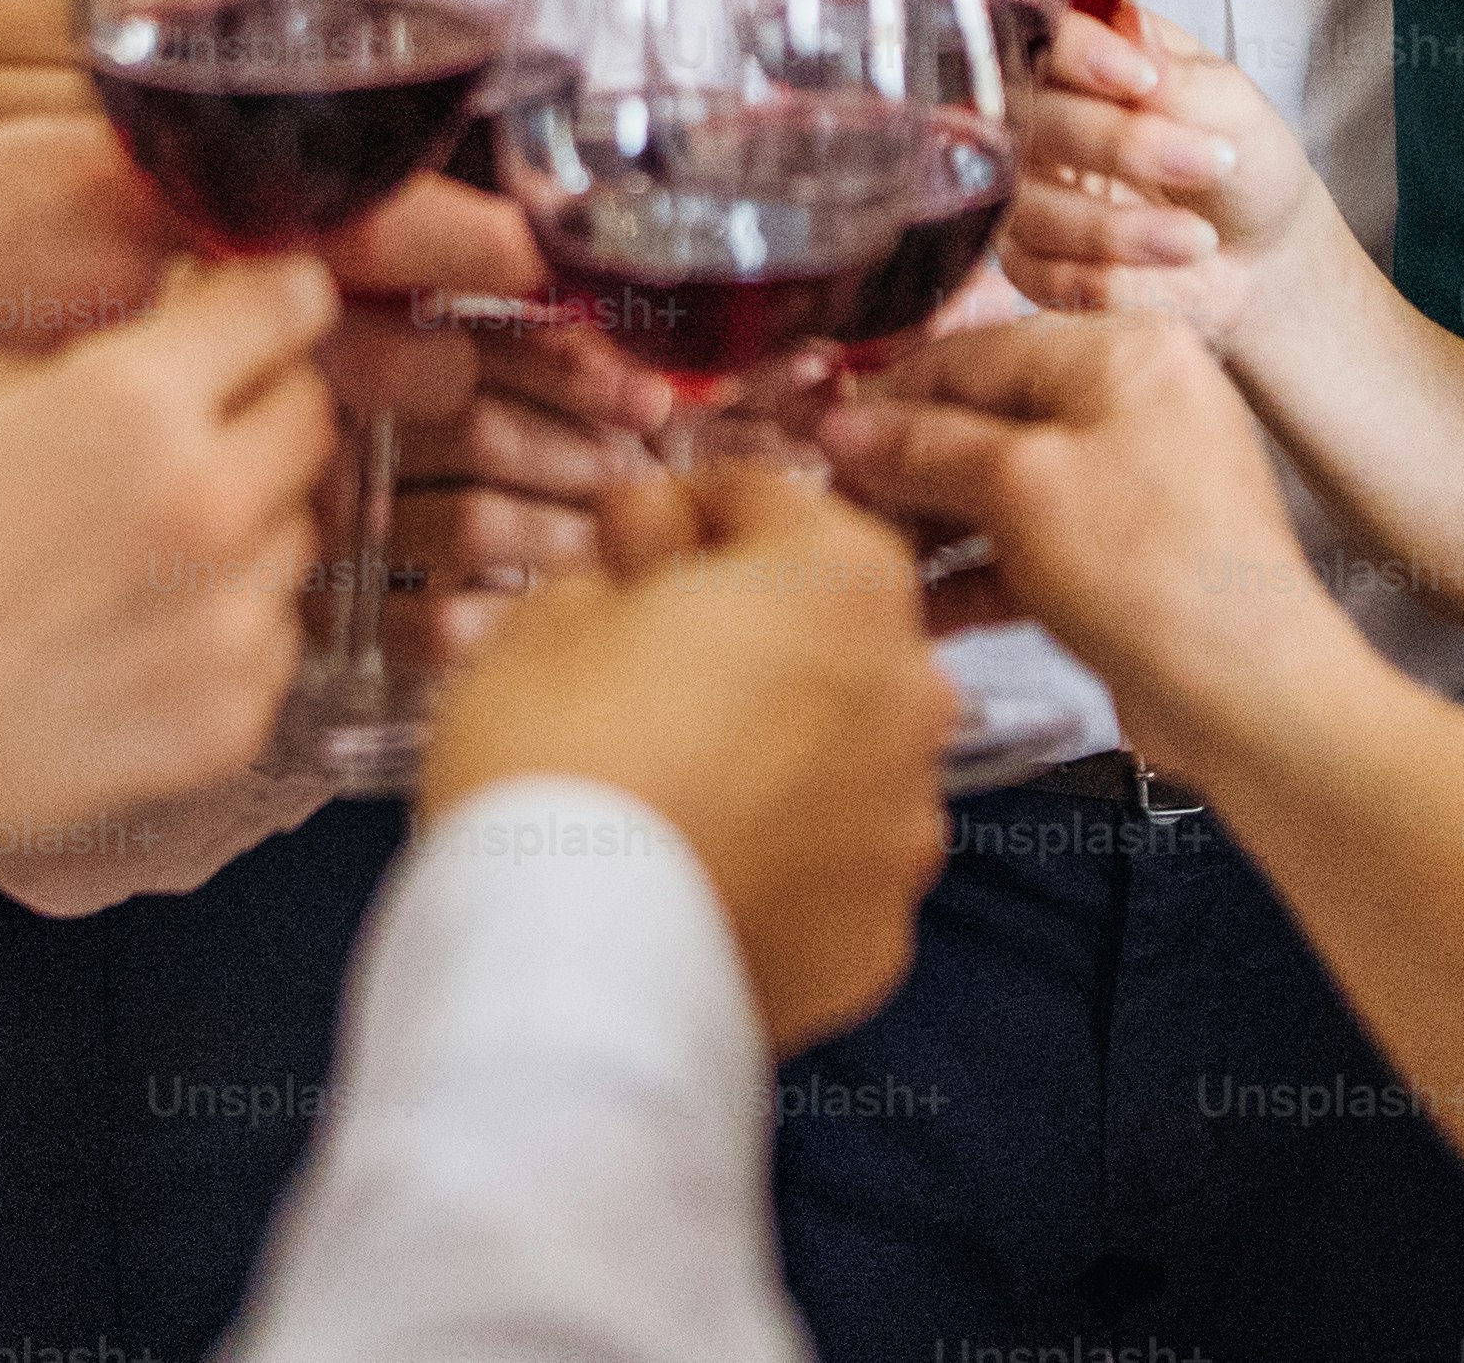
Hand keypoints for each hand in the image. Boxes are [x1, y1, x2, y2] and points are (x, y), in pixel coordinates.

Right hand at [0, 255, 340, 1046]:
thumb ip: (87, 361)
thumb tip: (166, 335)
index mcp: (134, 404)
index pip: (289, 300)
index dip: (270, 296)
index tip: (261, 304)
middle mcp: (207, 506)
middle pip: (313, 413)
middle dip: (263, 401)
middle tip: (190, 426)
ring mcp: (229, 624)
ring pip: (297, 530)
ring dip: (244, 519)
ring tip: (132, 549)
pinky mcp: (233, 721)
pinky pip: (272, 636)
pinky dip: (225, 623)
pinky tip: (131, 631)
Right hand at [369, 319, 669, 669]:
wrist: (415, 586)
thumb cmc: (502, 474)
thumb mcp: (529, 398)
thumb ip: (576, 373)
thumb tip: (651, 396)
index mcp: (383, 364)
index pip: (476, 350)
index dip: (570, 373)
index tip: (651, 404)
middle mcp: (344, 442)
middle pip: (478, 432)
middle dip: (581, 458)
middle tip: (640, 484)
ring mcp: (344, 535)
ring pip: (475, 522)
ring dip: (568, 534)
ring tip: (608, 542)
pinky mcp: (363, 623)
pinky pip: (456, 616)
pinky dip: (527, 607)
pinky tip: (556, 600)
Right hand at [424, 462, 955, 1054]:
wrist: (566, 965)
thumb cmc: (557, 764)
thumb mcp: (558, 608)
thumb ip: (627, 555)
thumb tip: (650, 543)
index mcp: (840, 581)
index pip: (770, 499)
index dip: (689, 507)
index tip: (643, 534)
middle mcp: (907, 693)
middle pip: (826, 630)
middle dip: (749, 633)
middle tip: (645, 658)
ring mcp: (903, 823)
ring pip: (842, 752)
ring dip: (777, 746)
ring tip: (671, 776)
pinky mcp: (876, 934)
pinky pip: (833, 867)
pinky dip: (782, 858)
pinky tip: (701, 860)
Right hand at [818, 311, 1355, 769]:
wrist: (1248, 697)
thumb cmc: (1160, 573)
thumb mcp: (1020, 490)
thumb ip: (922, 449)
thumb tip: (842, 424)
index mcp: (1124, 352)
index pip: (977, 352)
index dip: (891, 397)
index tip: (820, 432)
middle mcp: (1134, 404)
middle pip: (985, 421)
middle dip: (906, 470)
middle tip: (835, 505)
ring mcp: (1132, 483)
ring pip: (1001, 489)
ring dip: (930, 527)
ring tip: (866, 562)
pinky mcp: (1123, 556)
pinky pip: (1028, 546)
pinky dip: (975, 573)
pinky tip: (920, 608)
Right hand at [1000, 8, 1331, 343]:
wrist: (1263, 260)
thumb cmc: (1246, 165)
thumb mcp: (1235, 111)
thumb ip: (1180, 76)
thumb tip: (1129, 26)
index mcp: (1083, 55)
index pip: (1042, 35)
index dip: (1076, 53)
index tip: (1143, 81)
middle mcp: (1038, 116)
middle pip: (1026, 117)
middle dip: (1116, 144)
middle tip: (1207, 164)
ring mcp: (1025, 190)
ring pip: (1029, 204)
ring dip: (1117, 227)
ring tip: (1201, 238)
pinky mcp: (1028, 260)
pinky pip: (1034, 271)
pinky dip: (1098, 277)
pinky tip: (1162, 275)